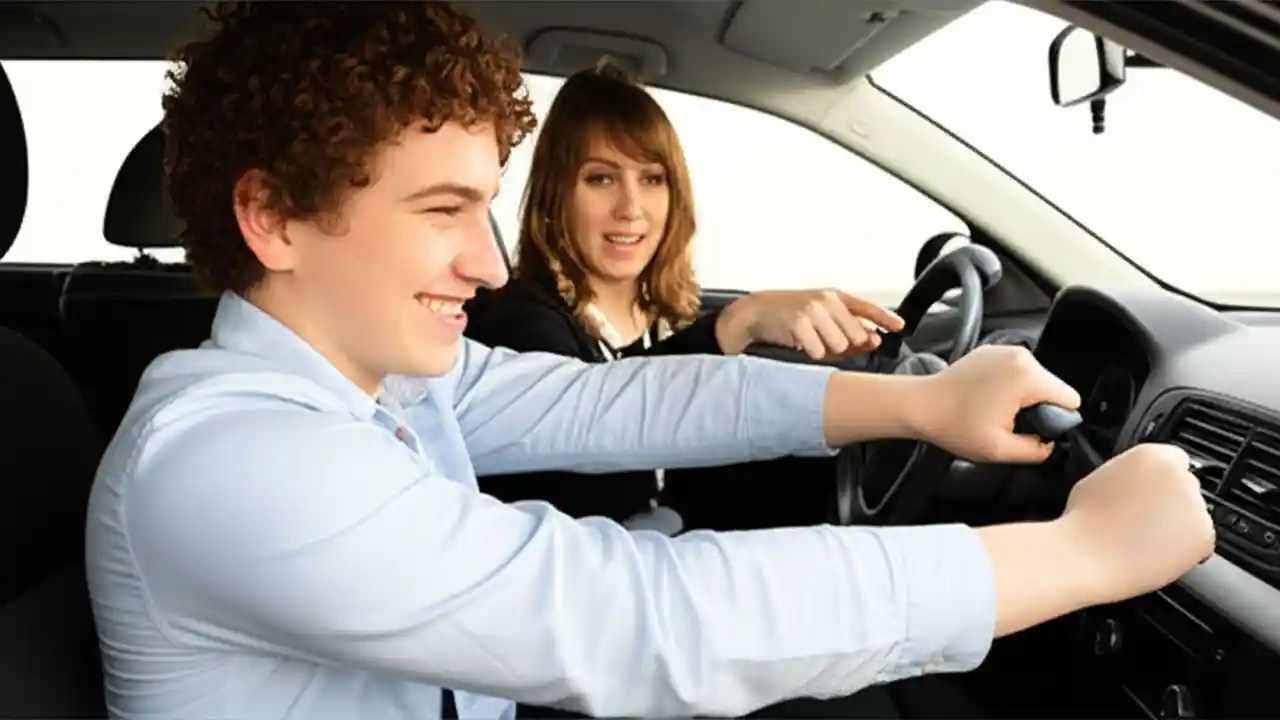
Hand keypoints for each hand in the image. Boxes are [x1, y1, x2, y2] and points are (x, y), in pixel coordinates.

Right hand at [716, 289, 904, 359]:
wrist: (755, 313)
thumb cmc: (787, 316)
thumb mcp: (819, 316)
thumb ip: (847, 329)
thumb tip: (873, 341)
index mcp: (834, 296)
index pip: (867, 307)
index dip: (885, 318)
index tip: (899, 326)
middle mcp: (827, 300)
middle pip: (856, 335)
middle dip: (844, 344)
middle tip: (823, 339)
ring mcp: (814, 310)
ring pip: (839, 345)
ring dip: (825, 350)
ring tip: (809, 340)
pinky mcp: (800, 322)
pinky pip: (819, 351)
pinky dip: (810, 353)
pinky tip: (798, 342)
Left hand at [913, 344, 1080, 462]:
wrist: (920, 405)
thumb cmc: (953, 424)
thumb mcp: (1000, 450)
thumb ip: (1036, 451)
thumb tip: (1049, 445)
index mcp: (1027, 376)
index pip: (1070, 398)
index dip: (1057, 419)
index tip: (1032, 428)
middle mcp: (1020, 356)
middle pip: (1053, 387)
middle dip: (1038, 407)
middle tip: (1008, 422)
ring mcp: (1004, 350)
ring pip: (1036, 379)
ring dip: (1023, 397)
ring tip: (995, 411)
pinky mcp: (991, 351)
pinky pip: (1016, 372)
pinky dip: (1009, 386)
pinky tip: (988, 400)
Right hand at [1058, 443, 1214, 604]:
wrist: (1086, 556)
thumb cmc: (1083, 521)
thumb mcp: (1101, 477)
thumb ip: (1129, 473)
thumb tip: (1137, 482)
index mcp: (1154, 455)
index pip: (1172, 461)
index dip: (1158, 481)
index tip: (1149, 494)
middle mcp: (1180, 476)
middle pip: (1184, 486)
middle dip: (1169, 501)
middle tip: (1144, 519)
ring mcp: (1195, 505)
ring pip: (1193, 514)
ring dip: (1177, 524)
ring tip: (1146, 539)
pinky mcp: (1204, 535)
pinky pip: (1200, 541)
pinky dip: (1186, 550)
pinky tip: (1157, 553)